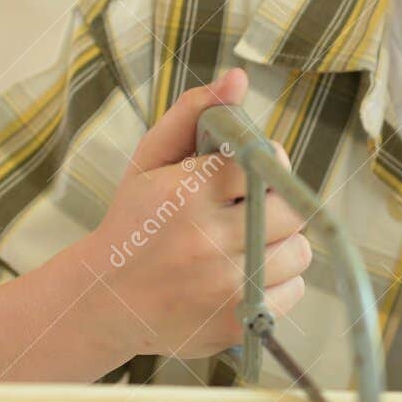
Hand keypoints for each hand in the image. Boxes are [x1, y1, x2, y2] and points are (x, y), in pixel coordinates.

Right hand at [78, 67, 311, 360]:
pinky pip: (291, 293)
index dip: (267, 165)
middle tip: (249, 210)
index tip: (249, 174)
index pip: (267, 164)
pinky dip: (276, 285)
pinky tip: (241, 277)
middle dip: (277, 206)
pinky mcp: (236, 323)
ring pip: (299, 254)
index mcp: (189, 195)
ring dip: (280, 246)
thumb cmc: (134, 222)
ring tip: (243, 246)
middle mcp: (209, 242)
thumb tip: (238, 77)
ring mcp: (224, 288)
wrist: (102, 301)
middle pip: (293, 210)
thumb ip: (195, 113)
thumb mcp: (152, 160)